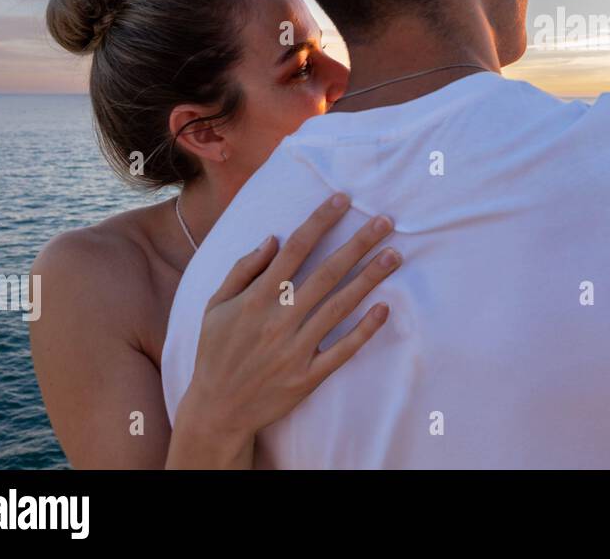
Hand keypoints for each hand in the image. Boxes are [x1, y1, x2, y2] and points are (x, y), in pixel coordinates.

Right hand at [174, 194, 398, 463]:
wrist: (216, 411)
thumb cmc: (216, 352)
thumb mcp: (215, 306)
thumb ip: (242, 270)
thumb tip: (272, 239)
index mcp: (256, 299)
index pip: (294, 250)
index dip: (319, 221)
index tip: (342, 199)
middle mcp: (278, 320)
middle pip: (325, 273)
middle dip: (357, 244)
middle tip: (386, 221)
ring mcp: (295, 349)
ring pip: (338, 307)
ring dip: (368, 279)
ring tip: (394, 255)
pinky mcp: (307, 377)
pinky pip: (342, 350)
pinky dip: (363, 330)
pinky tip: (384, 308)